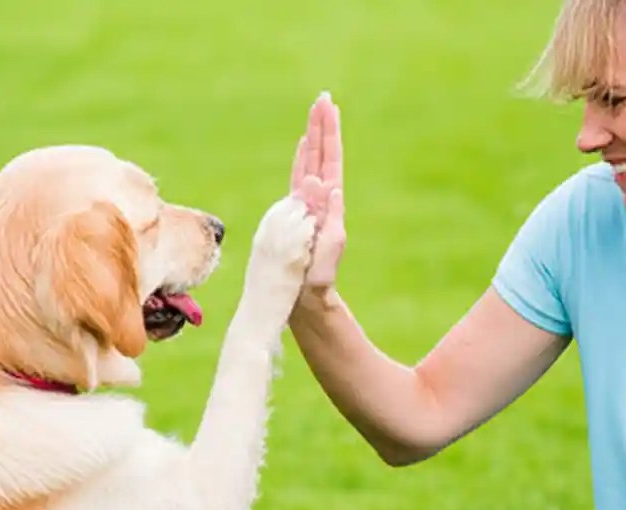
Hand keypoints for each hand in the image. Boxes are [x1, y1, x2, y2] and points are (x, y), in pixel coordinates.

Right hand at [290, 92, 345, 303]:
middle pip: (322, 154)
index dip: (329, 133)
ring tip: (314, 114)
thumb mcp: (330, 246)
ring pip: (310, 162)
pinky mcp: (295, 212)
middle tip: (323, 98)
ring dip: (313, 138)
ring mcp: (308, 203)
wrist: (307, 295)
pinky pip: (296, 179)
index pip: (330, 159)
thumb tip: (328, 185)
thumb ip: (330, 217)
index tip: (329, 107)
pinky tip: (300, 147)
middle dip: (322, 126)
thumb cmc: (319, 275)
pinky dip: (300, 160)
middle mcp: (320, 198)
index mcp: (330, 203)